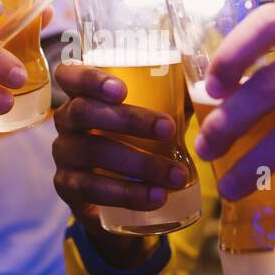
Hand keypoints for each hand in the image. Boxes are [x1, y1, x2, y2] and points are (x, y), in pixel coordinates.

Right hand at [51, 62, 191, 268]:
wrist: (121, 199)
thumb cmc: (140, 142)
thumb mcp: (155, 116)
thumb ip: (175, 96)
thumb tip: (210, 75)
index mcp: (83, 94)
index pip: (69, 75)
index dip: (89, 78)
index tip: (122, 90)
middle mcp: (66, 122)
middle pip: (84, 112)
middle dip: (129, 120)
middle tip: (168, 129)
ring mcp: (64, 156)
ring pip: (93, 153)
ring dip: (138, 164)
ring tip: (176, 176)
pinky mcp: (68, 189)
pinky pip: (93, 190)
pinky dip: (127, 194)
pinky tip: (156, 197)